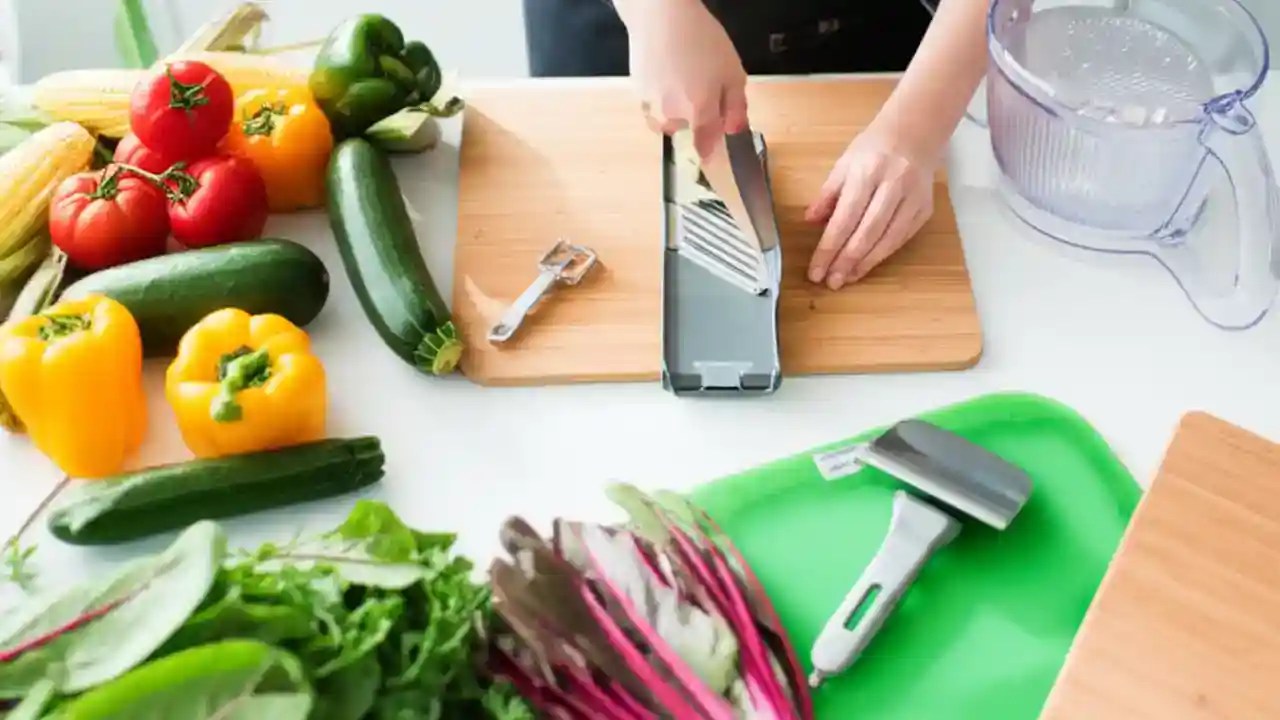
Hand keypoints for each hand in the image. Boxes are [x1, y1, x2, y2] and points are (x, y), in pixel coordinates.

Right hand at [622, 0, 747, 158]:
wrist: (660, 16)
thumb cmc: (701, 39)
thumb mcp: (733, 71)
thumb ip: (736, 107)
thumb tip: (734, 132)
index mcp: (699, 112)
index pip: (704, 147)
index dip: (710, 150)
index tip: (714, 146)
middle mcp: (672, 116)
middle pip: (685, 132)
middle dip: (694, 121)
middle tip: (702, 92)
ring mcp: (651, 107)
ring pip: (666, 122)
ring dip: (675, 112)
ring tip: (682, 82)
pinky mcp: (637, 94)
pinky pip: (652, 107)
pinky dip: (661, 98)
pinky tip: (666, 75)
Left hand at [804, 125, 937, 288]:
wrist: (916, 132)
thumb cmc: (874, 148)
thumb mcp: (844, 164)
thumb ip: (828, 194)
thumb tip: (810, 221)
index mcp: (867, 172)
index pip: (844, 218)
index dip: (829, 248)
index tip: (816, 270)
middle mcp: (893, 185)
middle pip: (866, 233)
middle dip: (846, 261)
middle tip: (831, 282)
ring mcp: (913, 198)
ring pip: (888, 240)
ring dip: (865, 264)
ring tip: (846, 278)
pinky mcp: (924, 209)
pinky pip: (902, 238)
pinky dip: (883, 255)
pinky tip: (866, 265)